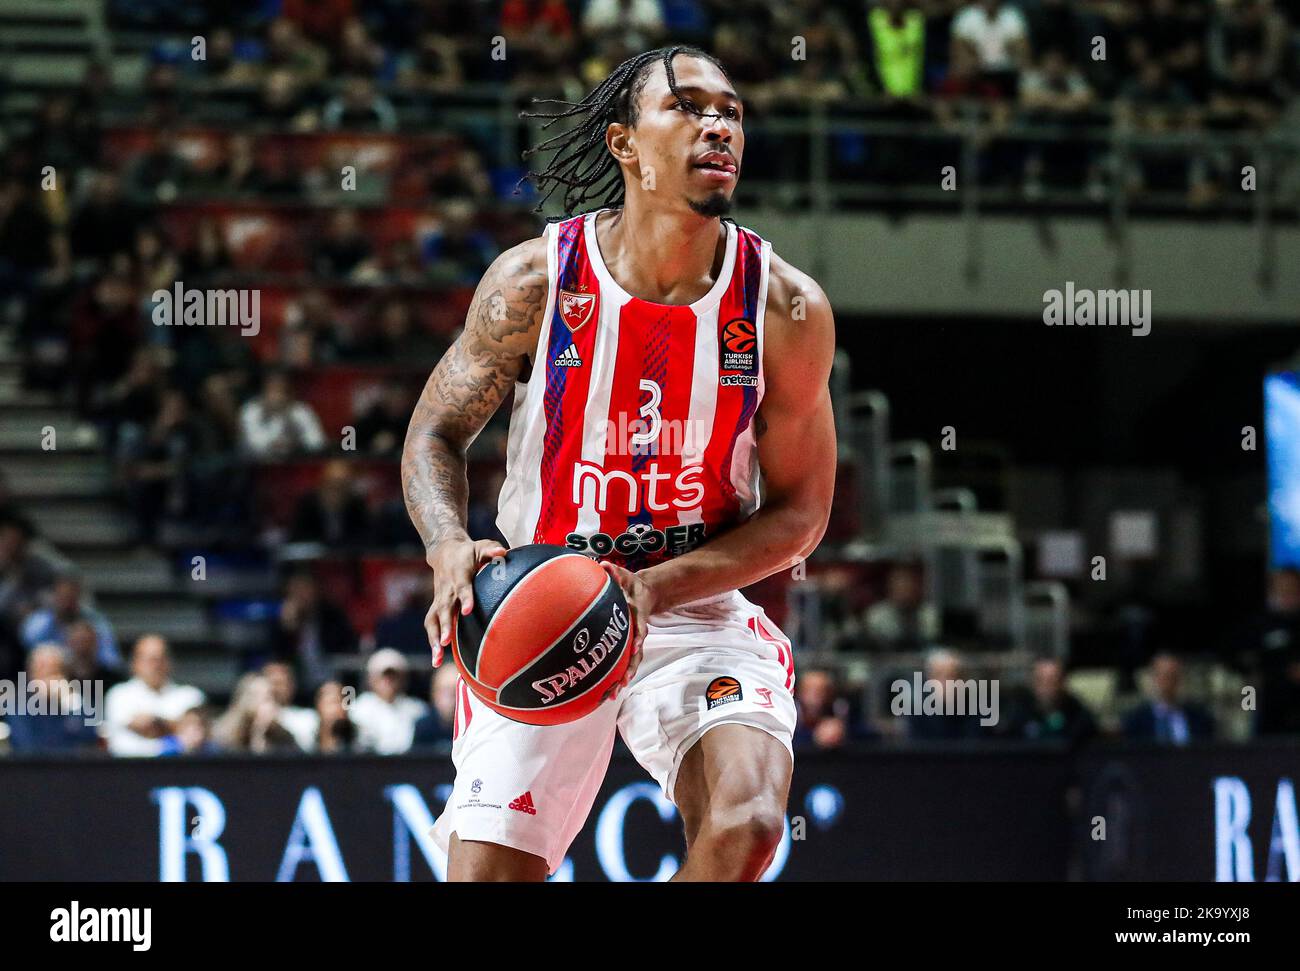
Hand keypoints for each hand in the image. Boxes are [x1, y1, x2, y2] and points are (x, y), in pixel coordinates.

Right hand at [424, 537, 507, 666]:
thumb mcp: (480, 545)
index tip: (468, 611)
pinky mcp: (436, 606)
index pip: (462, 587)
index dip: (465, 598)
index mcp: (459, 574)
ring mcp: (439, 599)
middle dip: (444, 626)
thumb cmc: (468, 551)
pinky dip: (433, 641)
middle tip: (446, 642)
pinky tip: (438, 659)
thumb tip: (504, 552)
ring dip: (434, 639)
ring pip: (433, 620)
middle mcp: (447, 589)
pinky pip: (431, 624)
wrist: (443, 551)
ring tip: (437, 659)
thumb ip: (491, 549)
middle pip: (444, 609)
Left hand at [598, 561, 652, 700]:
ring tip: (613, 694)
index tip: (637, 644)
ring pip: (631, 662)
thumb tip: (604, 565)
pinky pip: (623, 662)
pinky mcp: (628, 646)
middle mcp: (637, 631)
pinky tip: (606, 691)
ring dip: (623, 678)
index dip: (639, 635)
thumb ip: (614, 571)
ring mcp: (634, 640)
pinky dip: (617, 676)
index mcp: (637, 614)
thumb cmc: (630, 584)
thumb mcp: (624, 575)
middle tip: (623, 682)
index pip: (640, 625)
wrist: (645, 593)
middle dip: (630, 667)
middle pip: (637, 652)